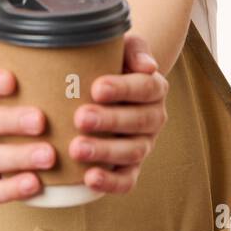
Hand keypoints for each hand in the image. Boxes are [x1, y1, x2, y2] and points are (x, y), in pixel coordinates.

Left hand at [70, 33, 167, 194]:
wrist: (100, 86)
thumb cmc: (107, 63)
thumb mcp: (120, 47)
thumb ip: (135, 50)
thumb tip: (147, 66)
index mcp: (154, 87)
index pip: (145, 87)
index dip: (123, 89)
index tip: (97, 87)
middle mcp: (154, 117)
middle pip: (139, 121)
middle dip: (110, 120)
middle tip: (80, 117)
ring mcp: (144, 144)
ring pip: (133, 152)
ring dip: (105, 152)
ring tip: (76, 148)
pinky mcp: (130, 167)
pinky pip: (127, 180)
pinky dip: (110, 183)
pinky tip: (88, 179)